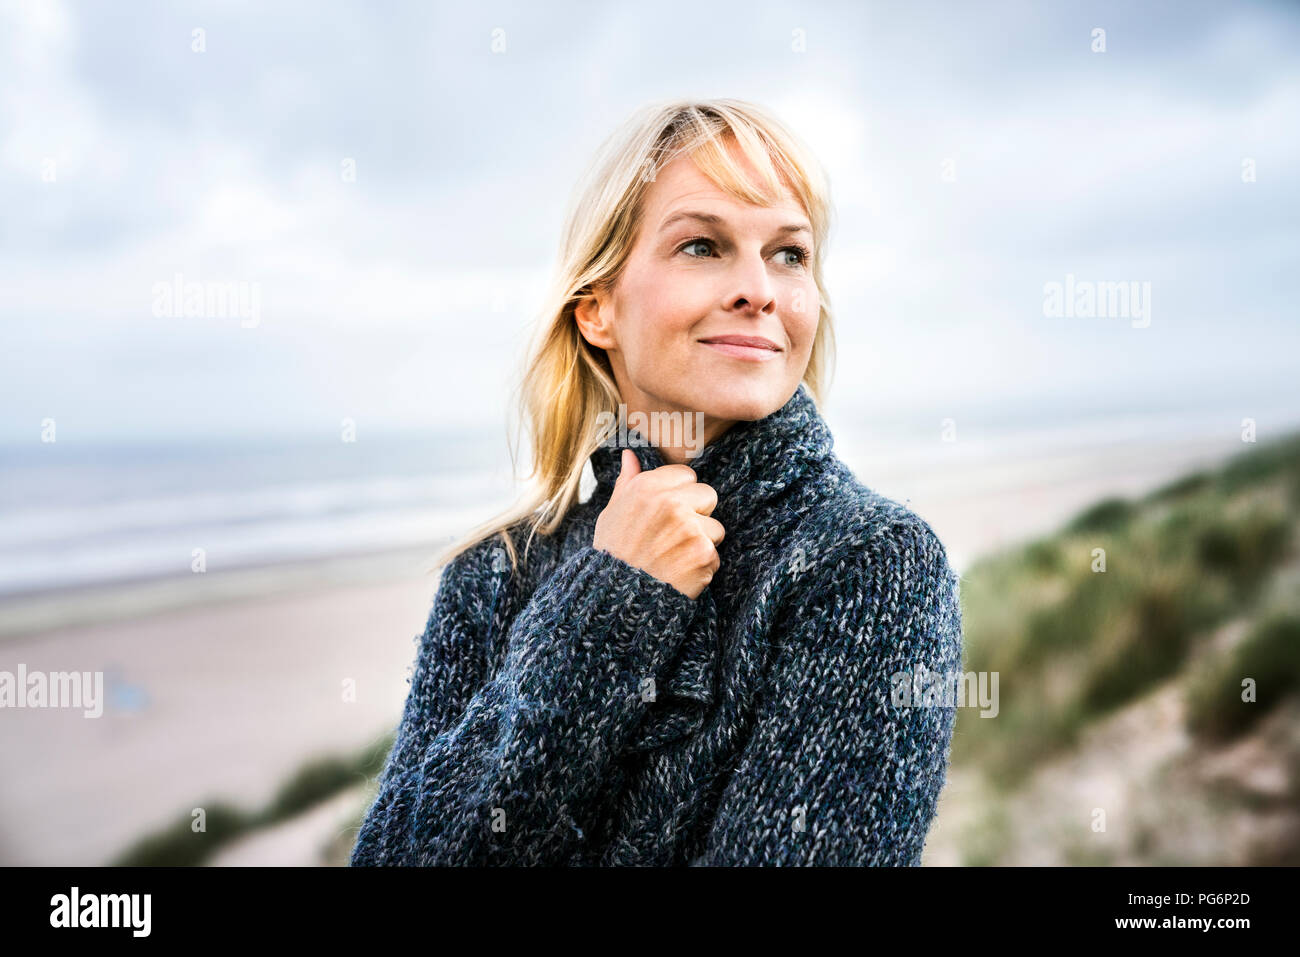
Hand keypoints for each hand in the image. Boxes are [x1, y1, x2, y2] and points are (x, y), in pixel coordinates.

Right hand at [593, 448, 724, 598]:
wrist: (616, 598)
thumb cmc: (613, 553)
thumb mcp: (612, 513)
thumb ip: (627, 482)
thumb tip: (629, 455)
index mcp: (648, 488)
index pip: (687, 475)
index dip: (679, 494)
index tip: (666, 513)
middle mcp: (671, 504)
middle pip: (708, 495)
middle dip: (696, 514)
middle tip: (672, 536)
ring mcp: (690, 529)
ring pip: (715, 527)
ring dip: (701, 543)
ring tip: (674, 557)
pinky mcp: (704, 555)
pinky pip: (715, 555)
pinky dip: (701, 567)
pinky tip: (679, 573)